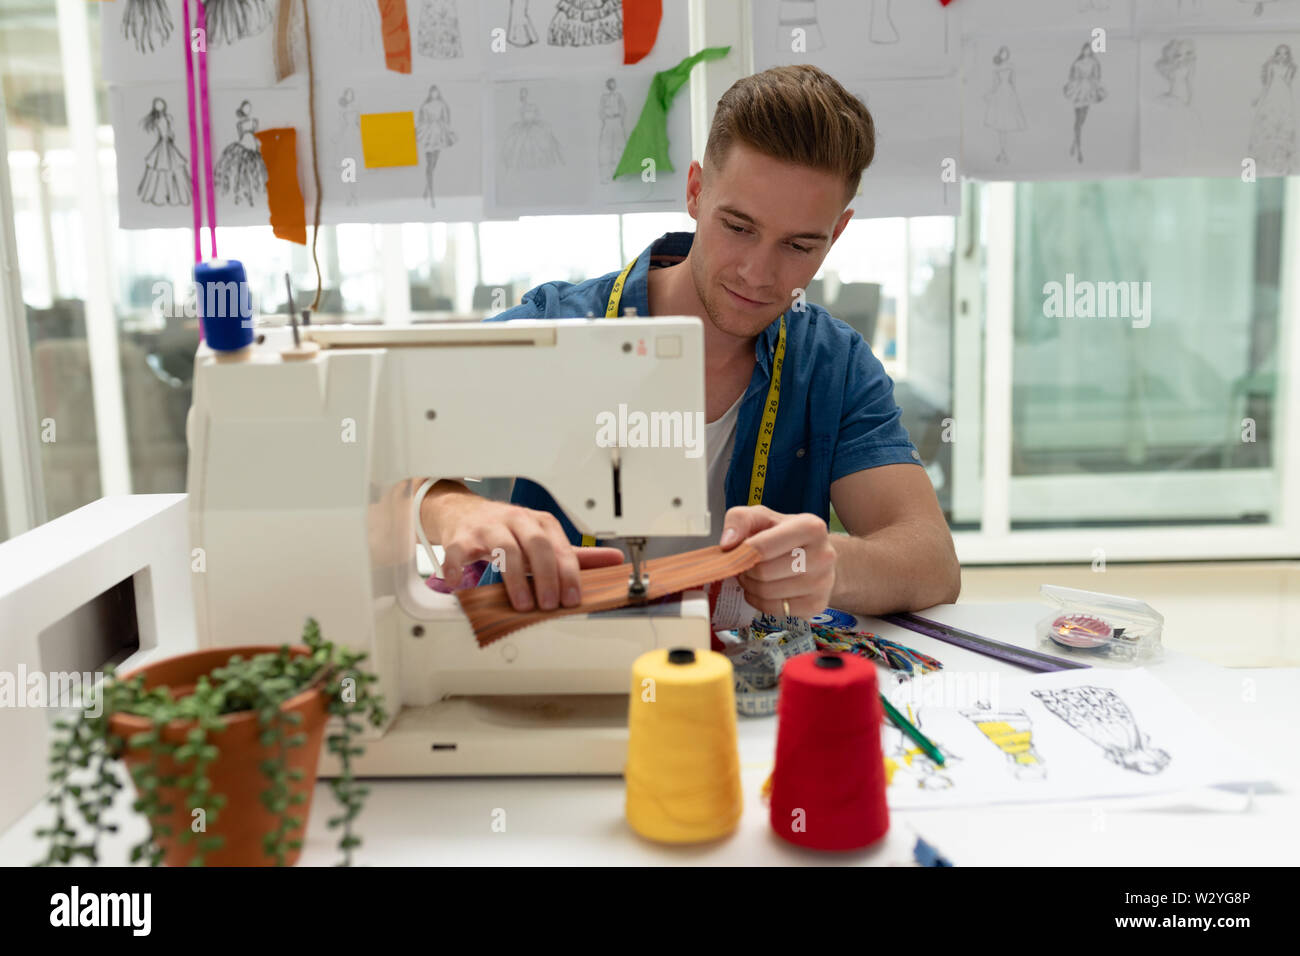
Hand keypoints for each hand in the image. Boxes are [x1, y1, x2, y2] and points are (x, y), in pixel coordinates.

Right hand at [433, 491, 624, 611]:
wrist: (463, 511)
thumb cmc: (507, 529)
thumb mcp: (543, 538)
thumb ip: (576, 554)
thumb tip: (615, 561)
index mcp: (540, 524)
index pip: (560, 547)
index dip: (568, 574)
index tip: (572, 599)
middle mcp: (516, 522)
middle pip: (536, 544)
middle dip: (545, 576)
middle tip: (548, 604)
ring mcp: (488, 528)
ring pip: (505, 548)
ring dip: (514, 579)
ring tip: (520, 603)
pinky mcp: (461, 537)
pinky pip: (459, 552)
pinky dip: (459, 569)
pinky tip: (461, 585)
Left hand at [718, 505, 834, 620]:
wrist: (818, 556)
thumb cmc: (787, 535)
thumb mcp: (763, 517)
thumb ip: (740, 520)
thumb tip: (727, 542)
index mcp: (810, 527)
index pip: (762, 547)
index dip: (742, 553)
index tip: (737, 552)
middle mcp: (823, 555)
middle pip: (763, 572)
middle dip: (746, 570)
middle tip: (746, 565)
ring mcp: (822, 583)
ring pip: (766, 592)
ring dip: (751, 586)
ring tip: (754, 576)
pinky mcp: (816, 605)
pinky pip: (774, 609)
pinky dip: (760, 601)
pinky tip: (764, 589)